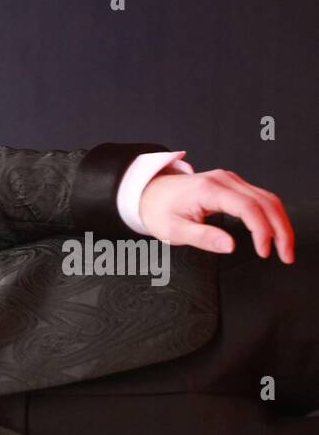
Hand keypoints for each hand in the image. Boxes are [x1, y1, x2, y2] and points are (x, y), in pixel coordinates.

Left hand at [138, 158, 294, 262]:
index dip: (261, 230)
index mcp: (209, 190)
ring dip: (280, 223)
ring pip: (268, 198)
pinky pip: (260, 198)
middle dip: (281, 229)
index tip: (264, 251)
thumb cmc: (158, 211)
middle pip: (266, 201)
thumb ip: (202, 237)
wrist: (148, 193)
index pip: (248, 208)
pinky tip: (274, 232)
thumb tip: (230, 245)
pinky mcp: (232, 184)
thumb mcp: (173, 230)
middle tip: (286, 255)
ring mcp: (230, 180)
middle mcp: (225, 180)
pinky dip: (271, 216)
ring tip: (284, 248)